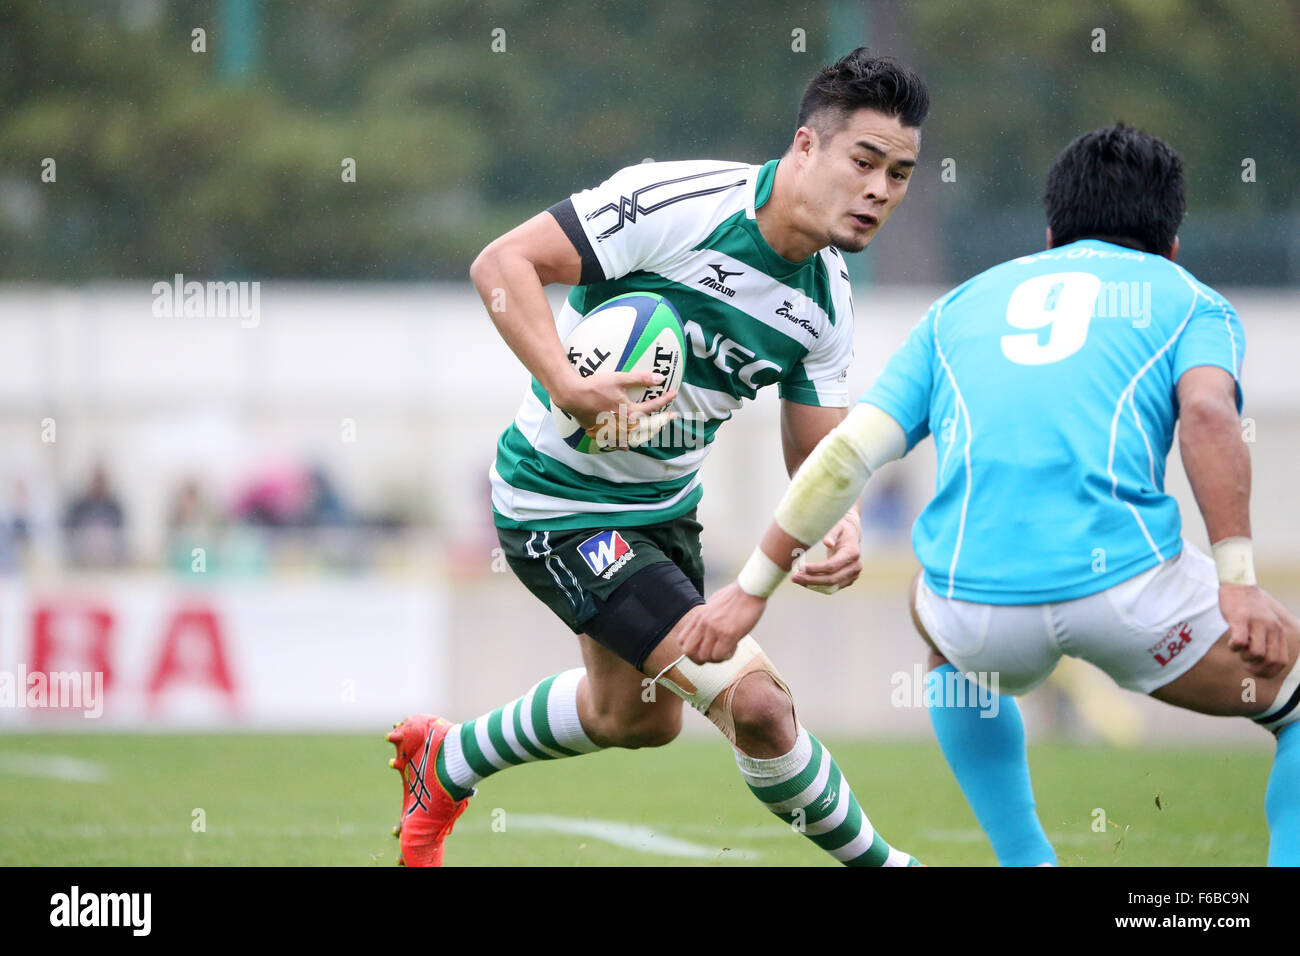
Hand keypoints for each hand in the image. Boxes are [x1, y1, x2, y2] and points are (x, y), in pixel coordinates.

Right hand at [553, 370, 677, 449]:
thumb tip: (660, 378)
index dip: (665, 400)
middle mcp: (624, 425)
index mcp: (630, 412)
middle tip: (671, 416)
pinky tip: (628, 444)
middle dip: (662, 420)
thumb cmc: (595, 386)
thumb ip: (640, 379)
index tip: (674, 394)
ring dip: (647, 433)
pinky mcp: (602, 433)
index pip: (653, 407)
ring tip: (654, 430)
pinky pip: (617, 442)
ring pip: (635, 437)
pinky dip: (625, 443)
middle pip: (648, 426)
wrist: (573, 396)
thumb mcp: (619, 378)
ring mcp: (613, 431)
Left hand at [676, 583, 767, 663]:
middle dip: (700, 659)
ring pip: (705, 656)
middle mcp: (703, 623)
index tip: (703, 649)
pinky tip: (734, 647)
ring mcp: (714, 629)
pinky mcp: (728, 634)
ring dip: (716, 658)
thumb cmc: (736, 596)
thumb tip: (707, 631)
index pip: (682, 641)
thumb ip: (707, 618)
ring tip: (727, 650)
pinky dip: (726, 656)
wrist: (750, 589)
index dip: (691, 650)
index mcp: (699, 616)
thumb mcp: (714, 605)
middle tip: (713, 655)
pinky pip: (720, 655)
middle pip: (689, 652)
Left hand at [791, 510, 861, 594]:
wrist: (851, 534)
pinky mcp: (848, 580)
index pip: (832, 565)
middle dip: (811, 579)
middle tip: (793, 577)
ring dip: (812, 585)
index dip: (815, 568)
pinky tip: (804, 581)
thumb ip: (831, 533)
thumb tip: (827, 543)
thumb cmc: (840, 528)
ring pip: (831, 586)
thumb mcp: (836, 526)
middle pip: (832, 579)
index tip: (800, 567)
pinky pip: (831, 588)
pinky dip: (817, 586)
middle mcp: (855, 566)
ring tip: (796, 579)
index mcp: (853, 552)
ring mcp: (853, 575)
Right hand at [1221, 583, 1288, 677]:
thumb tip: (1261, 661)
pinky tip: (1231, 642)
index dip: (1269, 672)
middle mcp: (1271, 628)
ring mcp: (1256, 623)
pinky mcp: (1240, 619)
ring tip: (1239, 649)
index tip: (1256, 670)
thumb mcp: (1265, 623)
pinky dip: (1234, 647)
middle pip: (1270, 659)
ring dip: (1245, 657)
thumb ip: (1267, 639)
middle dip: (1257, 668)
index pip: (1281, 661)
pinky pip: (1240, 641)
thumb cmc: (1248, 607)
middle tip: (1246, 664)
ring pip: (1256, 653)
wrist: (1238, 585)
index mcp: (1278, 631)